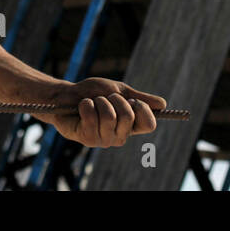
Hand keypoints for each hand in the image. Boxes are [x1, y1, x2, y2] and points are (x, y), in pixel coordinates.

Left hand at [30, 77, 165, 147]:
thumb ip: (139, 97)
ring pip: (109, 116)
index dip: (142, 109)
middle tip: (104, 98)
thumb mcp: (118, 90)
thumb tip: (162, 105)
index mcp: (130, 125)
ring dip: (98, 101)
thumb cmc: (92, 93)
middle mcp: (120, 136)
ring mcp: (104, 140)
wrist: (67, 95)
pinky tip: (82, 107)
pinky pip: (91, 117)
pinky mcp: (87, 139)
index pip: (149, 124)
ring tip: (91, 102)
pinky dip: (86, 104)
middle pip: (128, 116)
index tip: (131, 99)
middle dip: (115, 99)